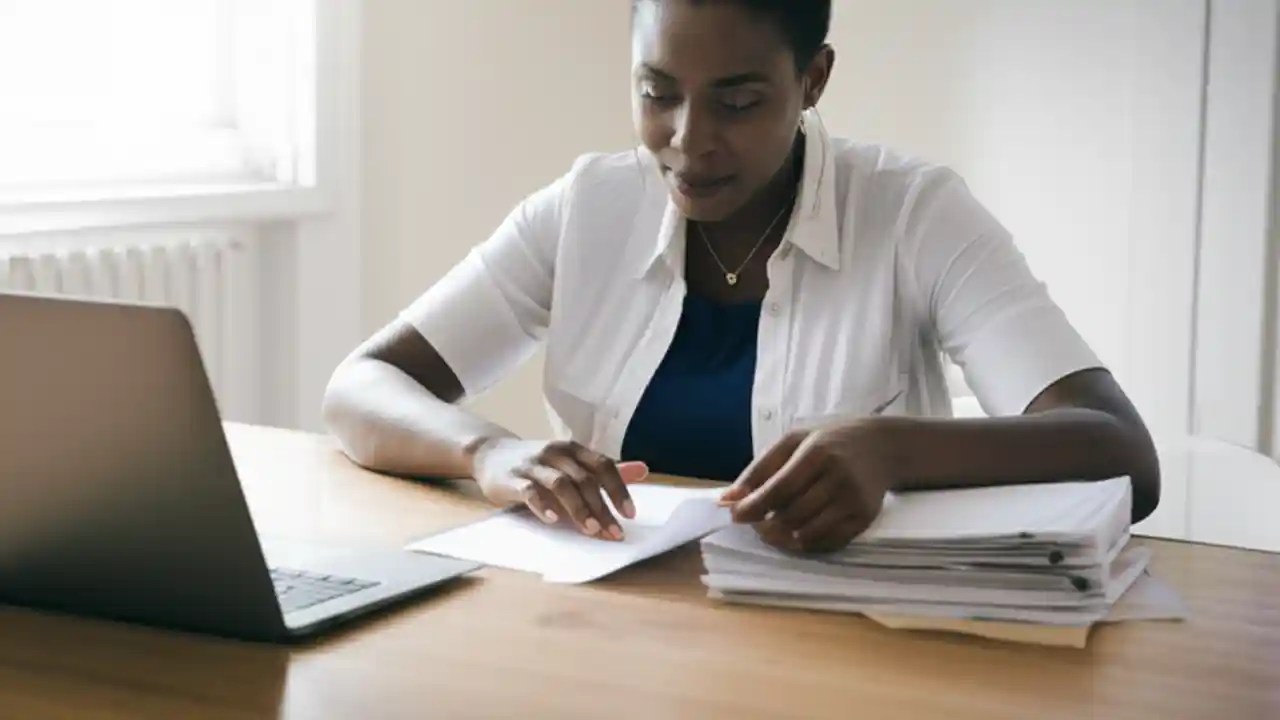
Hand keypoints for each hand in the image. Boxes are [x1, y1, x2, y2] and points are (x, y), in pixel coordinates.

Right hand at [468, 438, 648, 540]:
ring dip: (578, 508)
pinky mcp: (511, 479)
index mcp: (574, 450)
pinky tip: (553, 520)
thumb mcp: (572, 462)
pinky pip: (529, 491)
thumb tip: (643, 470)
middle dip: (601, 508)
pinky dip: (543, 506)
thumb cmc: (539, 463)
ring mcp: (532, 465)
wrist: (491, 454)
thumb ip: (604, 470)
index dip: (618, 489)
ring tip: (590, 530)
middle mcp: (555, 453)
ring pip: (560, 484)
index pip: (602, 466)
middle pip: (584, 480)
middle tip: (614, 532)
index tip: (630, 514)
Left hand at [720, 420, 897, 553]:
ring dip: (784, 538)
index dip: (755, 506)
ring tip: (772, 530)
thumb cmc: (828, 441)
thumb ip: (760, 469)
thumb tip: (728, 500)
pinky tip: (796, 535)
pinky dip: (807, 544)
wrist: (881, 446)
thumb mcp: (792, 441)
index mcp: (817, 452)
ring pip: (809, 532)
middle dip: (767, 525)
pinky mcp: (864, 518)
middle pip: (793, 514)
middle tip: (755, 524)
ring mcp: (854, 500)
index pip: (781, 487)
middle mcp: (838, 477)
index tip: (735, 516)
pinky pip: (830, 542)